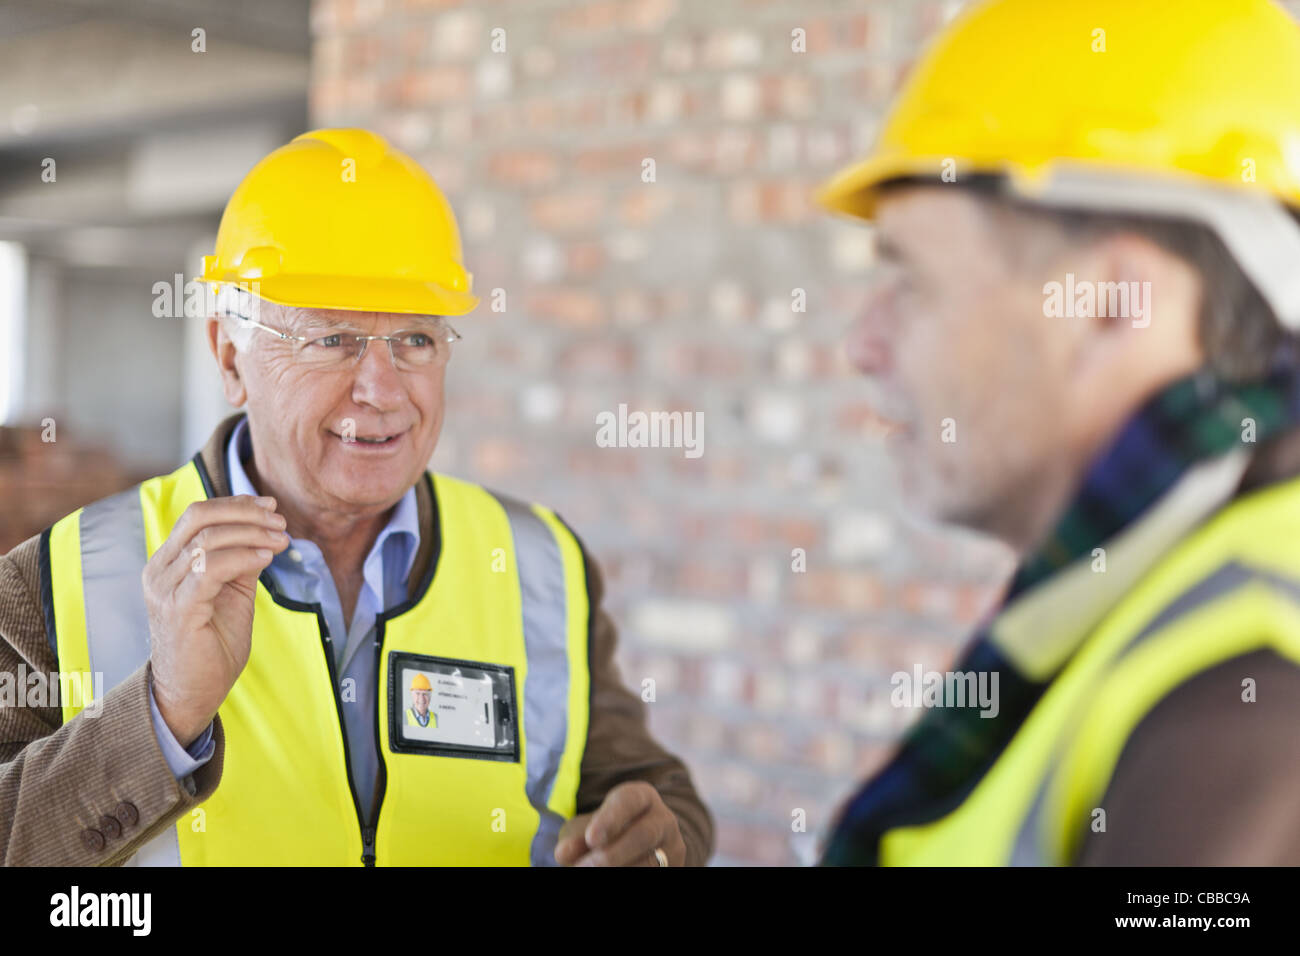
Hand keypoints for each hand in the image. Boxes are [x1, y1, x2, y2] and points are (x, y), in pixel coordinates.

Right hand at [144, 495, 288, 745]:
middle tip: (280, 522)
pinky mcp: (178, 609)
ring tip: (282, 540)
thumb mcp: (232, 591)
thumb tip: (266, 529)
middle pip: (199, 518)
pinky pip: (211, 568)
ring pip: (207, 540)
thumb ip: (241, 560)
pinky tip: (267, 558)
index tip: (270, 506)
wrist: (192, 692)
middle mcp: (159, 570)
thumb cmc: (212, 643)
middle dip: (245, 513)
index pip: (197, 515)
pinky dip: (243, 557)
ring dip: (252, 534)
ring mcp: (165, 589)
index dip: (235, 504)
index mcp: (168, 562)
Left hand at [553, 781, 685, 865]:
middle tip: (583, 866)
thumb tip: (563, 853)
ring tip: (587, 872)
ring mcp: (672, 848)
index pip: (629, 801)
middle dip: (612, 853)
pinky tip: (607, 880)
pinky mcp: (675, 868)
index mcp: (643, 797)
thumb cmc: (607, 832)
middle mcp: (664, 820)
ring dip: (617, 870)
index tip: (591, 838)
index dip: (610, 819)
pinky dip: (626, 876)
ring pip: (649, 863)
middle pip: (644, 834)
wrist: (636, 847)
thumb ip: (576, 839)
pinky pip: (652, 874)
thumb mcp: (591, 829)